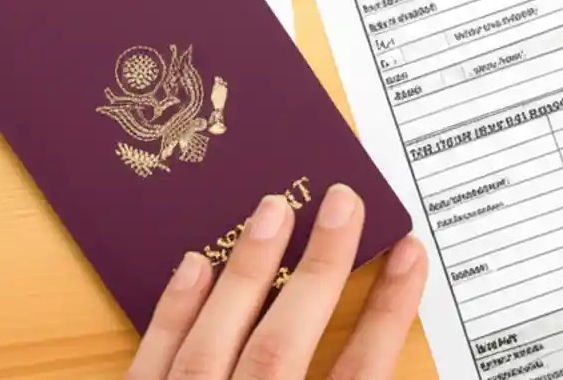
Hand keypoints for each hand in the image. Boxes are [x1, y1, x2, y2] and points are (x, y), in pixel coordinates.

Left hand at [126, 185, 427, 379]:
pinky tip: (194, 265)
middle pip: (284, 348)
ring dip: (246, 274)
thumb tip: (379, 327)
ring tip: (272, 207)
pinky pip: (152, 366)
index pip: (360, 377)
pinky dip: (173, 315)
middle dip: (317, 271)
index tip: (411, 254)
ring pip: (213, 347)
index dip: (388, 313)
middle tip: (341, 200)